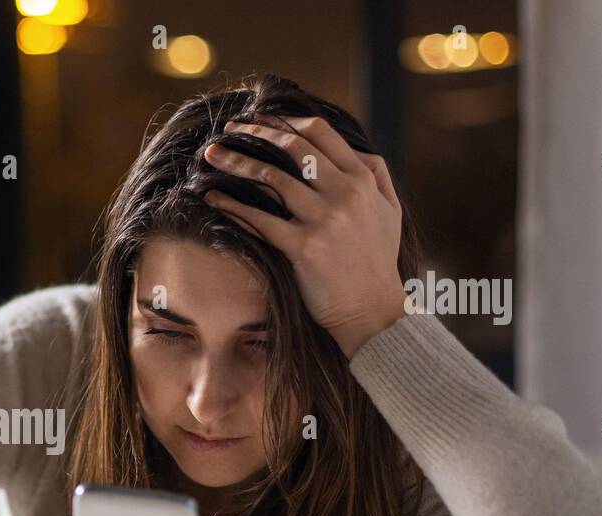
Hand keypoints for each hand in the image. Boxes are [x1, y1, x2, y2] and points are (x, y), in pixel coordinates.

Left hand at [201, 115, 407, 357]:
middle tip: (228, 130)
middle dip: (255, 132)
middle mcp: (345, 193)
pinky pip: (260, 220)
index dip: (285, 121)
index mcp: (363, 179)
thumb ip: (376, 175)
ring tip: (211, 156)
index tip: (260, 118)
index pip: (320, 133)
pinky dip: (232, 206)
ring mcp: (324, 220)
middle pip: (293, 148)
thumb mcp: (390, 211)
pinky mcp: (303, 248)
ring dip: (236, 162)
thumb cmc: (377, 261)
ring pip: (272, 178)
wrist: (373, 310)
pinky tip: (212, 198)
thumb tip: (355, 148)